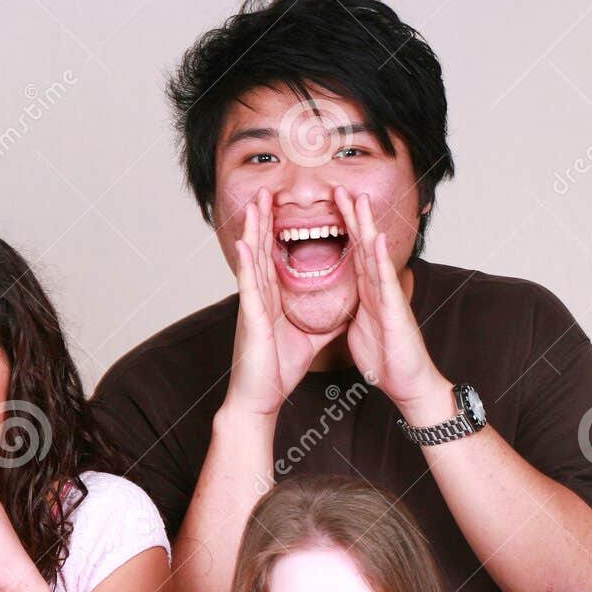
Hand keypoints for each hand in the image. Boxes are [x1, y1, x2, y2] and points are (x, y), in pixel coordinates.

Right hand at [226, 189, 338, 417]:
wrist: (259, 400)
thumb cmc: (276, 372)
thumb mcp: (311, 339)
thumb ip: (325, 320)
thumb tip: (346, 308)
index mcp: (271, 302)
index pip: (275, 258)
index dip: (277, 231)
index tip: (280, 207)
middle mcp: (259, 299)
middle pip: (261, 251)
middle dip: (263, 220)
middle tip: (265, 191)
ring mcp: (253, 307)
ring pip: (253, 261)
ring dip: (253, 230)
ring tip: (255, 204)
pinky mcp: (252, 320)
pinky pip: (249, 287)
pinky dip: (247, 263)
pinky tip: (245, 242)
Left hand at [334, 187, 452, 422]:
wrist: (406, 381)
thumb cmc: (385, 356)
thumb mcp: (359, 328)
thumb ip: (353, 308)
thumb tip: (343, 299)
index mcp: (367, 292)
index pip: (351, 253)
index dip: (341, 230)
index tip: (329, 207)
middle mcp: (379, 288)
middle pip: (362, 245)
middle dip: (352, 216)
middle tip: (339, 188)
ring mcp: (388, 296)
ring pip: (374, 255)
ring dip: (366, 226)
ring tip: (357, 199)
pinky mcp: (394, 310)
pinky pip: (384, 281)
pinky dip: (380, 259)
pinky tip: (374, 238)